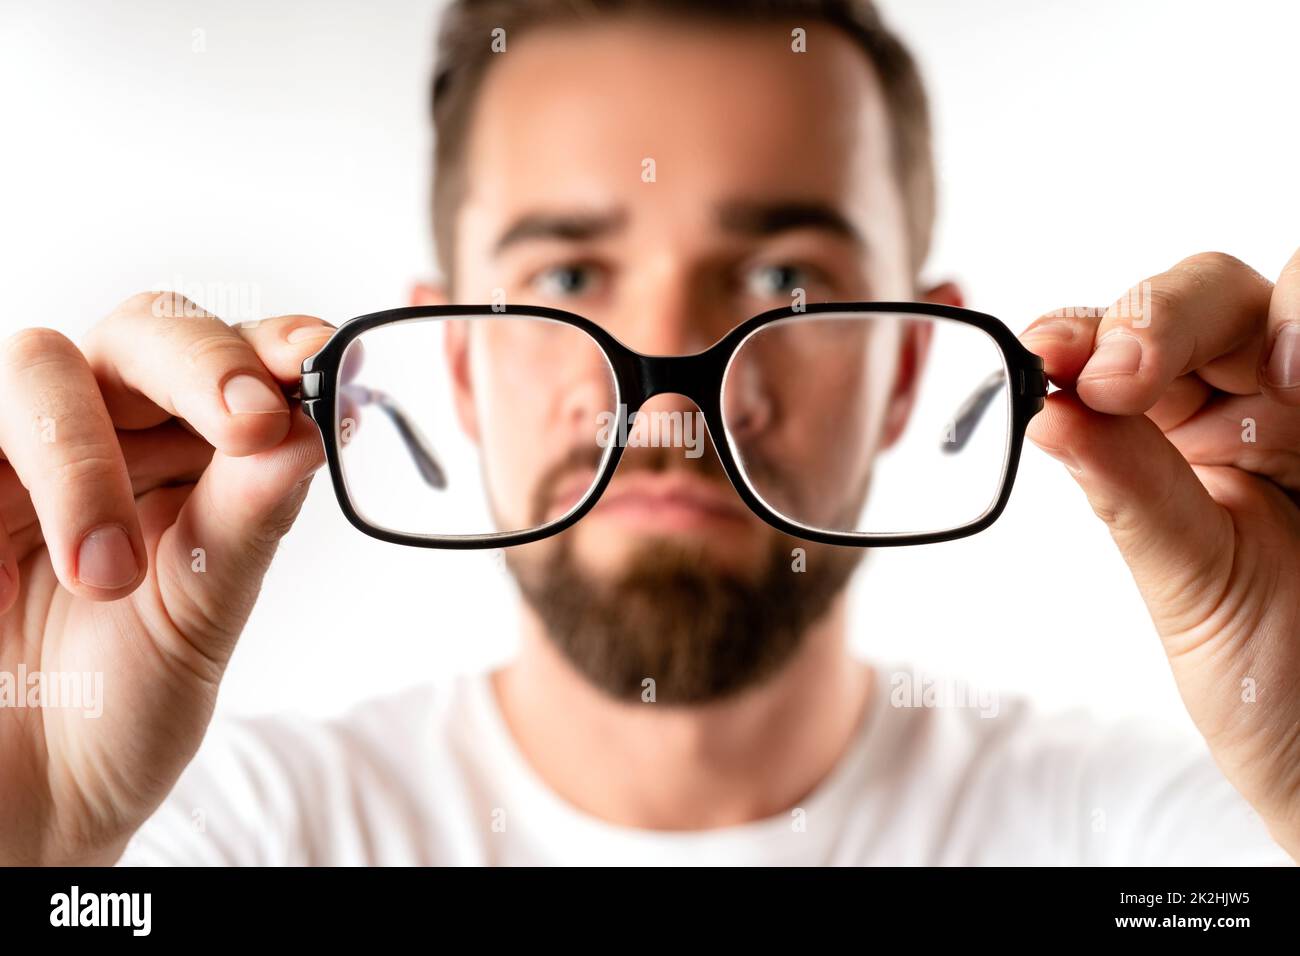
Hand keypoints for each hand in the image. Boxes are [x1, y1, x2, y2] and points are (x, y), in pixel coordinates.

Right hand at [0, 292, 330, 863]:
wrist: (30, 800)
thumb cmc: (123, 699)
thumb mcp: (201, 613)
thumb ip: (247, 519)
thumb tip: (310, 429)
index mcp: (184, 452)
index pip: (228, 360)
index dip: (265, 344)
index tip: (311, 355)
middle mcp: (102, 431)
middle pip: (142, 333)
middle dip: (200, 365)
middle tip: (247, 424)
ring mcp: (11, 455)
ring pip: (38, 369)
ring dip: (83, 459)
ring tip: (108, 574)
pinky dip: (9, 485)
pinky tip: (22, 572)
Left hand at [1021, 249, 1299, 860]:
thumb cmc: (1266, 675)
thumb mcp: (1185, 582)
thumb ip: (1131, 489)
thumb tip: (1046, 410)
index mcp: (1168, 434)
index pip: (1122, 338)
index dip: (1089, 329)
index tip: (1052, 355)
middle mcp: (1247, 405)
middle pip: (1212, 294)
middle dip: (1165, 318)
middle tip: (1128, 376)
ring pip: (1295, 303)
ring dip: (1276, 349)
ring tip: (1271, 433)